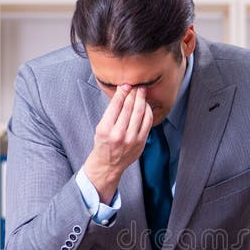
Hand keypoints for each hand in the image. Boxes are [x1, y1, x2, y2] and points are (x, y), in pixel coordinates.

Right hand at [84, 85, 151, 202]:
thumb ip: (112, 112)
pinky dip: (148, 112)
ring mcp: (132, 139)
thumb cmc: (103, 143)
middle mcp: (119, 134)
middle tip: (137, 86)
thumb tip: (122, 92)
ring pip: (140, 113)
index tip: (126, 85)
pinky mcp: (141, 142)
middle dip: (134, 94)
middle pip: (130, 108)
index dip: (122, 93)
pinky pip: (148, 123)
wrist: (108, 165)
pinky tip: (146, 105)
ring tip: (143, 92)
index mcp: (106, 129)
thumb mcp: (101, 127)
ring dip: (142, 100)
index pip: (116, 105)